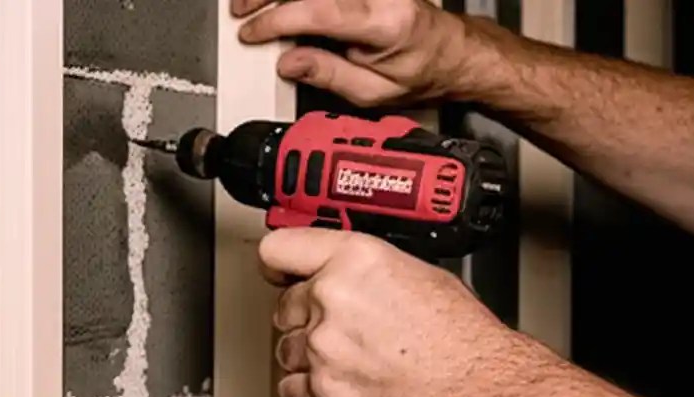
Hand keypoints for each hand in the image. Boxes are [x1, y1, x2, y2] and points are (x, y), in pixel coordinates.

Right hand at [230, 0, 479, 106]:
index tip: (252, 33)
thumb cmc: (421, 72)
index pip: (319, 11)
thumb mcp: (373, 92)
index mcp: (385, 22)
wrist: (452, 53)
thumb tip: (289, 63)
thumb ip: (327, 75)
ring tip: (250, 2)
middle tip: (241, 12)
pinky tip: (276, 0)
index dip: (276, 20)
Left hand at [260, 227, 511, 396]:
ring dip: (309, 356)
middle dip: (307, 316)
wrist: (478, 392)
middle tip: (342, 328)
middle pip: (285, 305)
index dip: (278, 263)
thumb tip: (342, 273)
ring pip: (286, 349)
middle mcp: (331, 300)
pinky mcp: (319, 394)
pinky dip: (309, 391)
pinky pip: (290, 389)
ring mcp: (321, 349)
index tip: (278, 272)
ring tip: (351, 361)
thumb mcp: (419, 274)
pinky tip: (341, 385)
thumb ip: (364, 270)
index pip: (279, 249)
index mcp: (353, 261)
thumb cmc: (462, 339)